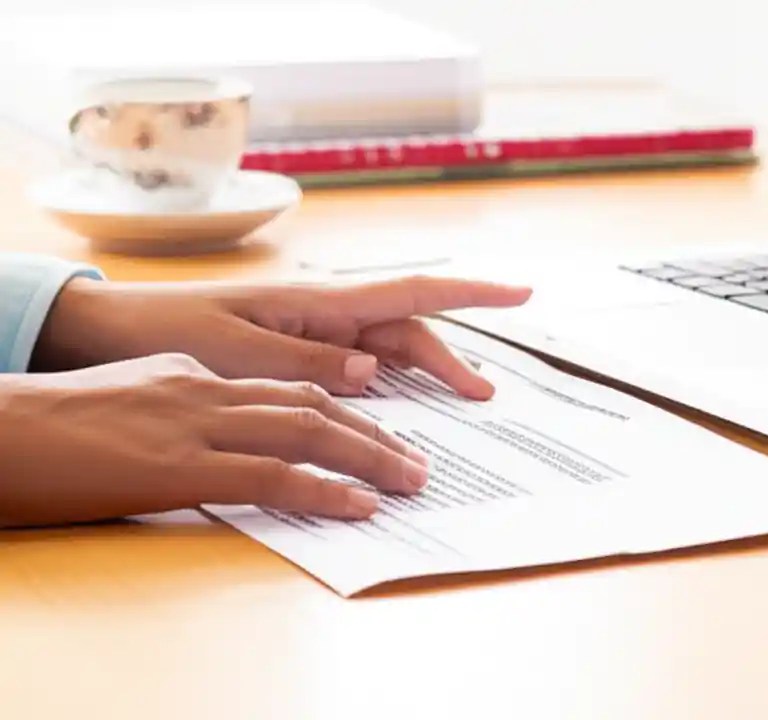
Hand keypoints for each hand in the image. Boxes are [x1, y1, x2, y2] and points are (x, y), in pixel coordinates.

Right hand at [0, 354, 430, 527]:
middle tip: (416, 459)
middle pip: (315, 400)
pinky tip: (359, 505)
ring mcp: (196, 422)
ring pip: (308, 430)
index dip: (344, 409)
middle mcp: (206, 387)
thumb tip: (216, 429)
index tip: (378, 433)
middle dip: (375, 431)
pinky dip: (325, 489)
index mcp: (195, 372)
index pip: (288, 386)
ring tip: (412, 480)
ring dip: (371, 456)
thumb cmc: (46, 426)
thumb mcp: (127, 399)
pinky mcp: (179, 465)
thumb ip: (181, 403)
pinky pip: (273, 474)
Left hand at [32, 275, 531, 398]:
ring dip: (426, 372)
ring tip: (460, 402)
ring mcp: (313, 333)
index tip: (521, 292)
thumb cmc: (170, 332)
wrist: (113, 329)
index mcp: (317, 303)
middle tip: (484, 397)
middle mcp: (324, 314)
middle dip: (452, 359)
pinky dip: (389, 384)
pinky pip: (359, 368)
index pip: (411, 293)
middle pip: (409, 331)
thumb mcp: (236, 351)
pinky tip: (399, 406)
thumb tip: (377, 370)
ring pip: (389, 350)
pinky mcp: (297, 354)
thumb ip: (309, 361)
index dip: (470, 294)